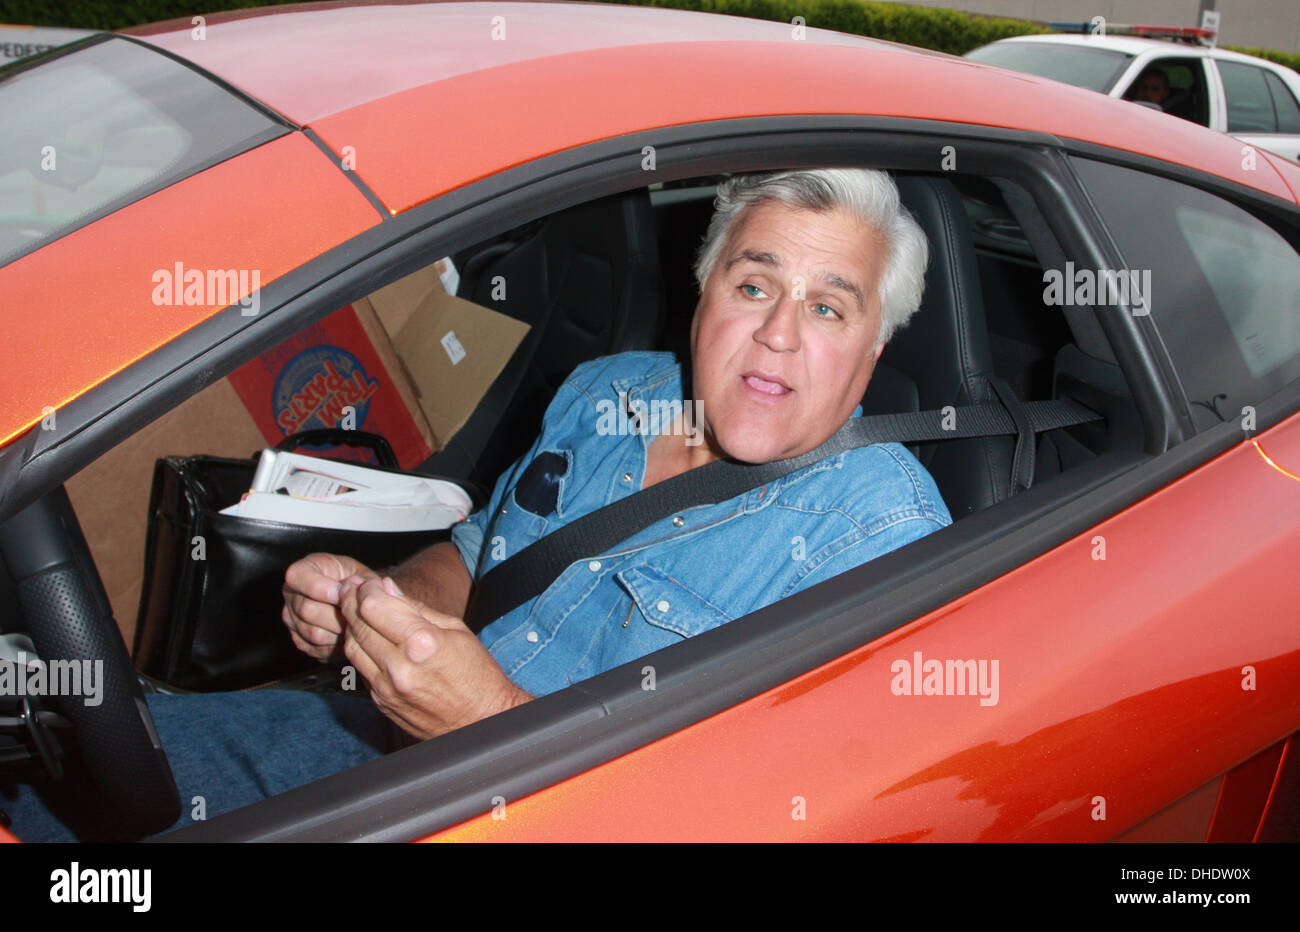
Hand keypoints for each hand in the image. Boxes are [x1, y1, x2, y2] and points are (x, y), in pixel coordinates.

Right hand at [282, 553, 378, 661]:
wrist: (350, 597)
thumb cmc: (353, 581)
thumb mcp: (358, 572)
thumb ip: (363, 581)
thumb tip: (368, 589)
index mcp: (299, 572)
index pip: (302, 580)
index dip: (326, 590)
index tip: (345, 593)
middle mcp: (290, 596)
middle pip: (308, 610)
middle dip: (338, 614)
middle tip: (357, 613)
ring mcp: (292, 620)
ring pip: (314, 633)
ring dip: (340, 631)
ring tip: (354, 624)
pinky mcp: (300, 641)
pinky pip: (317, 649)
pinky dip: (337, 646)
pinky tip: (347, 635)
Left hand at [337, 575, 530, 739]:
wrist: (482, 720)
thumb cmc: (477, 674)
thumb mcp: (455, 629)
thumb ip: (416, 608)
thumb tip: (386, 587)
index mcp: (422, 644)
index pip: (373, 607)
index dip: (364, 588)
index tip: (366, 582)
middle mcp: (400, 667)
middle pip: (357, 624)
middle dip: (350, 601)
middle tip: (351, 589)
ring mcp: (387, 689)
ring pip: (351, 647)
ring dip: (351, 626)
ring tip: (358, 612)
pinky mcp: (381, 703)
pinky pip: (360, 669)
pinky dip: (360, 650)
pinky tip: (369, 639)